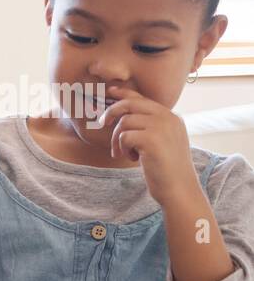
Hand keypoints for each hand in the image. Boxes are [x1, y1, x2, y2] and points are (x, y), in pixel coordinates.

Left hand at [100, 87, 200, 206]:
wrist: (178, 188)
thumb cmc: (165, 170)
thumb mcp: (160, 143)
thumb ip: (148, 128)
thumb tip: (121, 117)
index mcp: (171, 118)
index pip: (143, 99)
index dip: (124, 94)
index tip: (110, 92)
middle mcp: (168, 118)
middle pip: (130, 104)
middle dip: (111, 112)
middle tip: (102, 124)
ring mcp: (162, 127)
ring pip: (124, 122)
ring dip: (117, 139)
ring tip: (124, 154)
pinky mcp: (152, 140)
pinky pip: (124, 136)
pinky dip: (122, 148)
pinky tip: (133, 159)